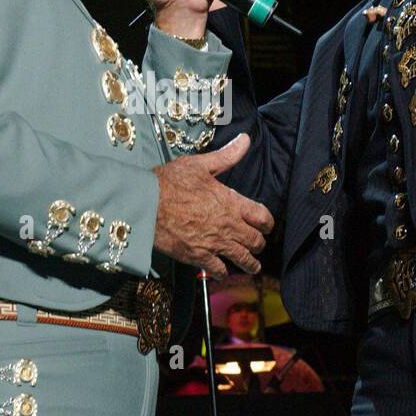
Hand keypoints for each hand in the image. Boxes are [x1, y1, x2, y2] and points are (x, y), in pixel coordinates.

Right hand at [152, 133, 273, 278]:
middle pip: (256, 240)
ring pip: (242, 259)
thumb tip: (245, 140)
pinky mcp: (199, 257)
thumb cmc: (171, 182)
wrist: (147, 205)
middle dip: (259, 243)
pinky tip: (224, 274)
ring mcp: (215, 243)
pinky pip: (219, 270)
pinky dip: (224, 274)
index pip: (262, 216)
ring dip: (250, 263)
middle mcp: (228, 225)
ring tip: (253, 267)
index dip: (268, 223)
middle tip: (258, 245)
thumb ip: (226, 155)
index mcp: (231, 202)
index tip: (266, 226)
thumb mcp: (200, 164)